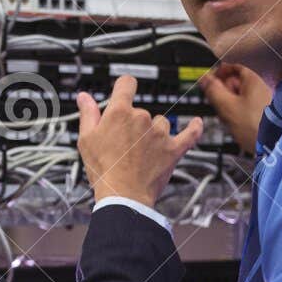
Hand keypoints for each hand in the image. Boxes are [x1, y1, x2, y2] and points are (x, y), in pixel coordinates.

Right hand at [76, 75, 203, 207]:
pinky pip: (190, 134)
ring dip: (152, 132)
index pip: (126, 84)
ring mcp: (160, 133)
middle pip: (141, 110)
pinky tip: (196, 123)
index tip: (124, 90)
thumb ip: (88, 114)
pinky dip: (194, 128)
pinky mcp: (174, 149)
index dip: (124, 86)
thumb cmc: (103, 170)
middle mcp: (142, 118)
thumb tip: (85, 97)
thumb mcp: (86, 140)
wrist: (123, 196)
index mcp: (120, 112)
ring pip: (160, 123)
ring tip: (141, 152)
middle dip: (132, 123)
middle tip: (122, 144)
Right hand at [199, 62, 271, 156]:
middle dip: (224, 89)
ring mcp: (264, 100)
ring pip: (241, 95)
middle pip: (237, 82)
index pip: (234, 67)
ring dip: (230, 102)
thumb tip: (204, 79)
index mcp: (253, 81)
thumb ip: (213, 90)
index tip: (210, 80)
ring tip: (225, 114)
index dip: (219, 72)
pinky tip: (236, 122)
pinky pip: (248, 106)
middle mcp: (261, 87)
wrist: (273, 144)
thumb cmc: (254, 126)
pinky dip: (239, 110)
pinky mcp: (265, 112)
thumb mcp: (227, 106)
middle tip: (215, 99)